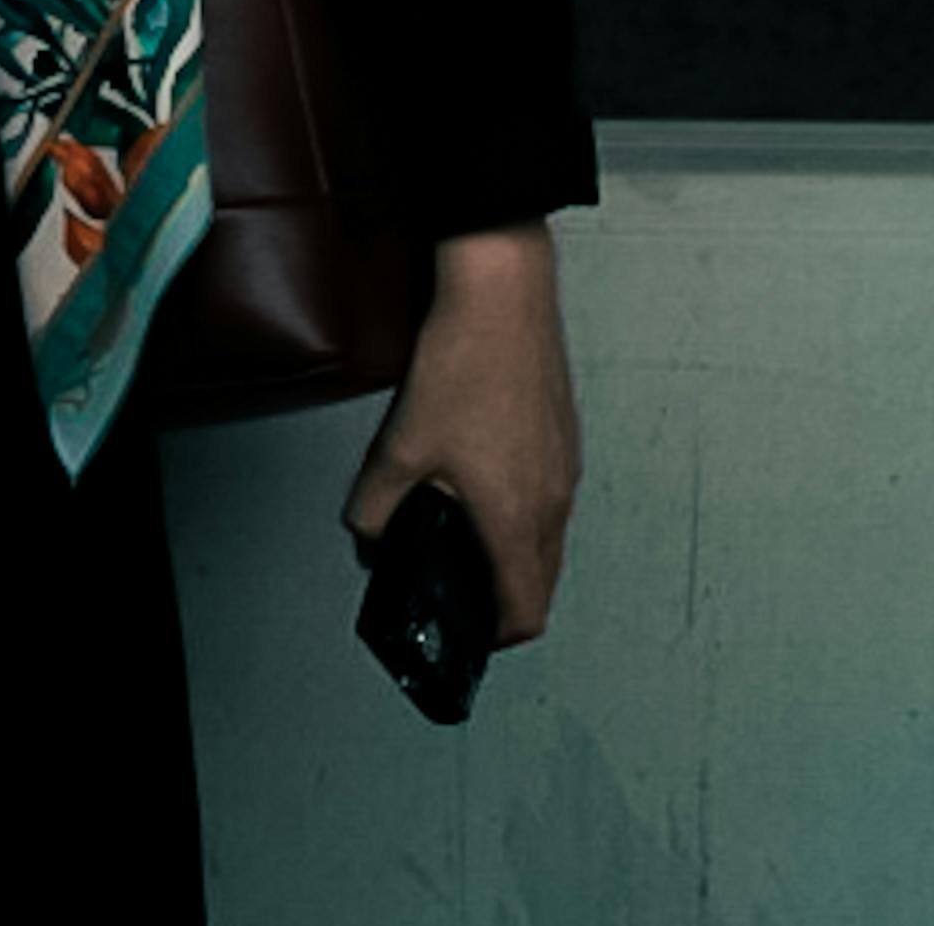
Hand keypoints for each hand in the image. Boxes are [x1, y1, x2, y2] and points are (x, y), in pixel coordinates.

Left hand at [343, 221, 579, 641]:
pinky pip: (550, 499)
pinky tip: (479, 484)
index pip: (526, 610)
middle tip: (460, 592)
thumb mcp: (400, 445)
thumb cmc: (465, 367)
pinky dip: (523, 514)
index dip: (498, 636)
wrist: (505, 298)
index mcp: (518, 519)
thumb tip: (367, 536)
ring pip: (548, 540)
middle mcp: (554, 502)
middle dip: (503, 598)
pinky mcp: (564, 440)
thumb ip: (376, 505)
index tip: (471, 634)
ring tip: (463, 536)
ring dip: (513, 553)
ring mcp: (566, 469)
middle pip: (540, 581)